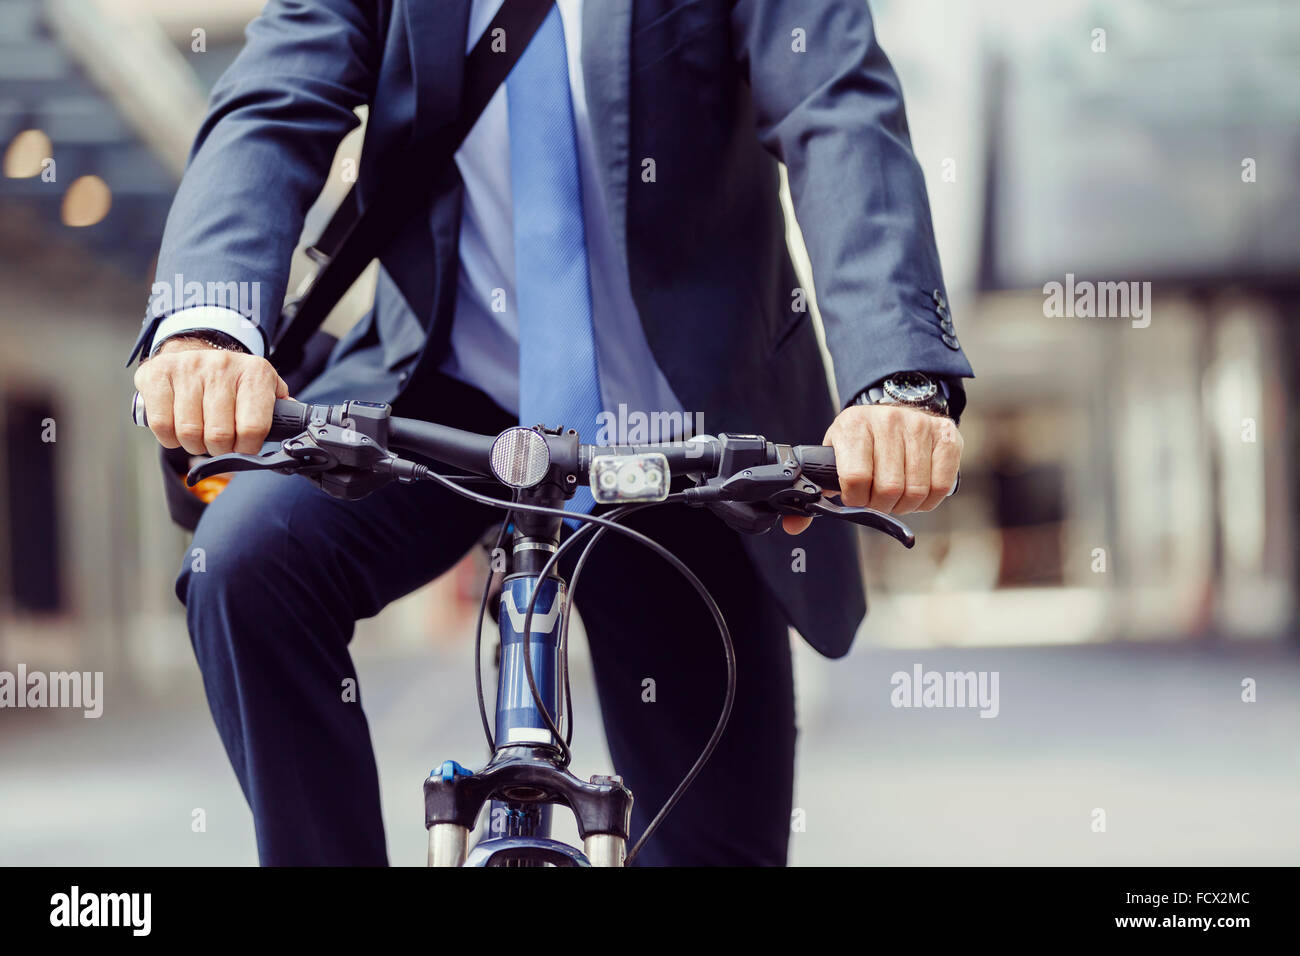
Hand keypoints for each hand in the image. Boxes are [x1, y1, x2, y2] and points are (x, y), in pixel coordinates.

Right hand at [133, 336, 288, 455]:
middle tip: (219, 442)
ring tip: (199, 434)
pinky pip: (162, 425)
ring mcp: (188, 367)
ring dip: (194, 444)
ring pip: (189, 433)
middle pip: (220, 436)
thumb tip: (295, 427)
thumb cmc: (233, 381)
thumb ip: (281, 409)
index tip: (244, 446)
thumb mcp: (264, 388)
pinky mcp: (157, 373)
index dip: (247, 447)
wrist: (195, 350)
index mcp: (255, 372)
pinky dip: (169, 438)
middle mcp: (223, 366)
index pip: (254, 428)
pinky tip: (177, 429)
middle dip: (219, 449)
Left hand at [782, 403, 962, 534]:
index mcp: (854, 426)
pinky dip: (929, 500)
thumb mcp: (835, 455)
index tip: (855, 499)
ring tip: (897, 498)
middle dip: (881, 506)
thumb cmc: (862, 440)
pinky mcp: (946, 435)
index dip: (856, 499)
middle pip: (888, 489)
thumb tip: (793, 525)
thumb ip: (815, 491)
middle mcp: (888, 421)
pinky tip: (918, 493)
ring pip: (916, 490)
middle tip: (878, 502)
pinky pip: (941, 485)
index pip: (856, 478)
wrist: (896, 404)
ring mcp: (919, 426)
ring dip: (905, 506)